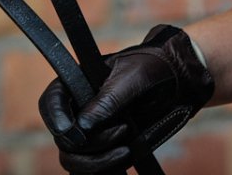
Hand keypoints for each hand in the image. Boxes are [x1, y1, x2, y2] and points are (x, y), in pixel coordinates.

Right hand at [38, 24, 215, 172]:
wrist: (180, 82)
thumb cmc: (153, 68)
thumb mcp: (132, 77)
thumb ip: (107, 99)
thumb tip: (83, 126)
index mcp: (77, 83)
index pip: (51, 102)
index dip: (55, 118)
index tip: (69, 131)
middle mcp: (79, 110)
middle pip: (63, 140)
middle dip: (90, 145)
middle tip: (123, 131)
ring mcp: (91, 133)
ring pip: (74, 161)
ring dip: (98, 164)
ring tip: (127, 150)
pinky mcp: (105, 151)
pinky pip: (93, 172)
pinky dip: (106, 172)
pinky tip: (126, 162)